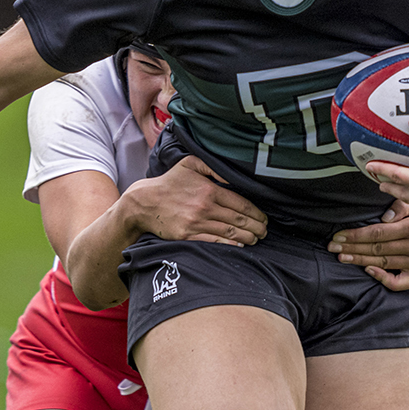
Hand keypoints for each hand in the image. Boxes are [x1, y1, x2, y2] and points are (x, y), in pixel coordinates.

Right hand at [124, 156, 267, 244]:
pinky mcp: (188, 235)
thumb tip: (232, 174)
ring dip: (247, 237)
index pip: (241, 204)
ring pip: (230, 232)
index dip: (257, 213)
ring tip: (256, 239)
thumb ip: (213, 166)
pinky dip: (230, 244)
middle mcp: (205, 207)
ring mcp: (196, 223)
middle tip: (265, 231)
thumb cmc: (169, 182)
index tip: (264, 218)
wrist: (143, 202)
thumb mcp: (190, 164)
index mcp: (209, 190)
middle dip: (256, 227)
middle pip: (239, 220)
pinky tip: (240, 245)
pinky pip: (214, 241)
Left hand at [330, 199, 408, 291]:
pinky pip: (396, 282)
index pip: (378, 232)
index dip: (355, 235)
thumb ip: (401, 207)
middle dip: (351, 248)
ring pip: (382, 263)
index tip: (338, 236)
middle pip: (376, 248)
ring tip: (342, 258)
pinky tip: (367, 270)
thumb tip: (382, 218)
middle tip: (332, 248)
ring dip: (359, 261)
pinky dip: (381, 277)